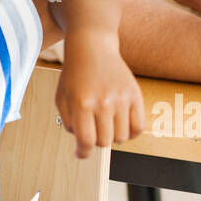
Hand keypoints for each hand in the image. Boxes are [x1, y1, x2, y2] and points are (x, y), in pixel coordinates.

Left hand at [56, 31, 144, 157]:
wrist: (93, 47)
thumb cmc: (75, 74)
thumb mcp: (62, 98)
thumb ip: (69, 123)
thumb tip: (82, 145)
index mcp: (82, 103)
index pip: (86, 141)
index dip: (83, 153)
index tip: (81, 153)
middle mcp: (103, 102)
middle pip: (104, 142)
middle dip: (96, 140)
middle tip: (93, 130)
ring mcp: (121, 98)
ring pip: (121, 137)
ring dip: (113, 136)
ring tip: (107, 124)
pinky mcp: (135, 95)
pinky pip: (138, 127)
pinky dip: (131, 132)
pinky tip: (122, 124)